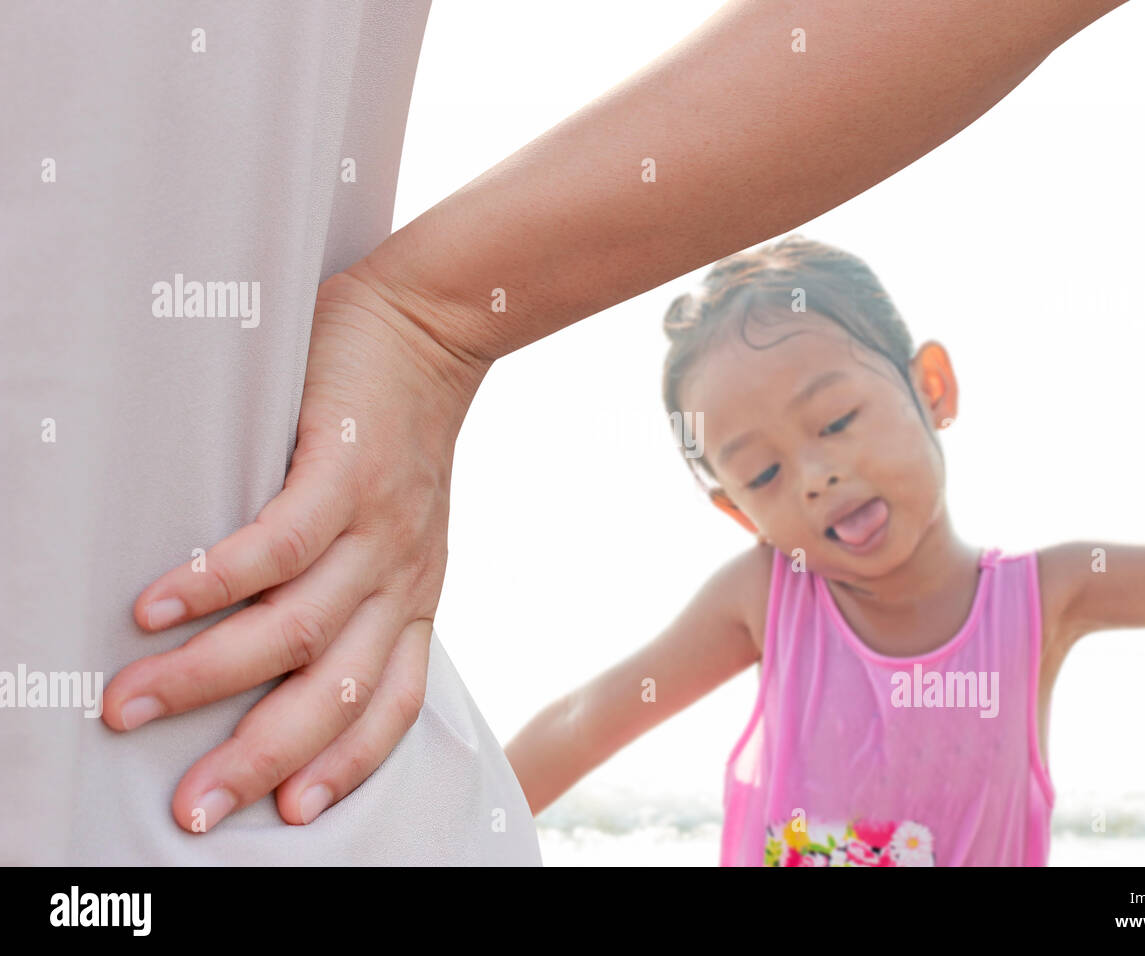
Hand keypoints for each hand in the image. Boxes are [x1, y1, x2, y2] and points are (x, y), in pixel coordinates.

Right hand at [101, 266, 488, 831]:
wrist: (433, 332)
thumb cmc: (398, 437)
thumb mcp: (402, 533)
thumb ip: (360, 590)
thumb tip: (274, 650)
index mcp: (412, 599)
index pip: (389, 706)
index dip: (343, 767)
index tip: (288, 816)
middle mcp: (401, 577)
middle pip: (334, 692)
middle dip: (258, 758)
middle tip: (189, 805)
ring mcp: (377, 526)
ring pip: (296, 627)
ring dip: (209, 675)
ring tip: (131, 704)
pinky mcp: (344, 469)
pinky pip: (280, 542)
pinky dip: (216, 579)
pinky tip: (157, 604)